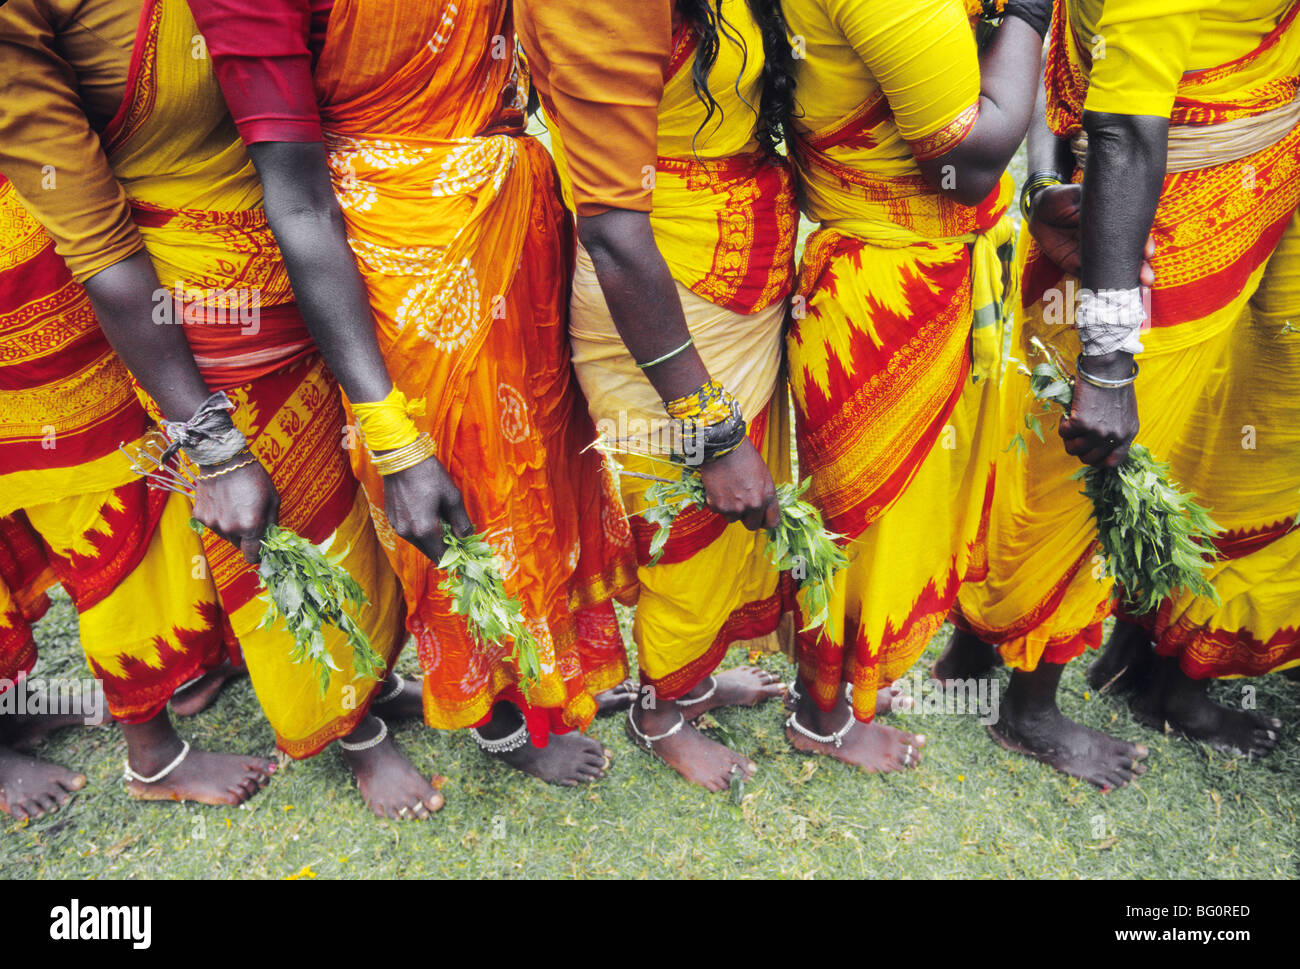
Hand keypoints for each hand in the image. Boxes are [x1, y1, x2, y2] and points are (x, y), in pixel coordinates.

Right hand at [193, 457, 279, 562]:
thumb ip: (272, 524)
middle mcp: (229, 528)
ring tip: (235, 505)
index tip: (259, 546)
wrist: (224, 458)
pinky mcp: (199, 515)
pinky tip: (222, 501)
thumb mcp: (273, 499)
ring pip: (225, 535)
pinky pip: (212, 524)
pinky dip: (217, 517)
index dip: (257, 553)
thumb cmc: (252, 476)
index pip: (251, 556)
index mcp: (250, 526)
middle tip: (248, 517)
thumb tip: (270, 541)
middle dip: (245, 536)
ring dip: (231, 527)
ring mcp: (212, 523)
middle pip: (238, 545)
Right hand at [381, 455, 473, 561]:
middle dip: (444, 548)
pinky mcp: (391, 519)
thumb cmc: (429, 474)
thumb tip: (466, 537)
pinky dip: (420, 530)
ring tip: (443, 523)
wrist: (400, 457)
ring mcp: (397, 526)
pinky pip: (409, 532)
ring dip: (432, 539)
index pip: (442, 556)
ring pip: (419, 543)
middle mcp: (407, 533)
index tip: (465, 552)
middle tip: (456, 536)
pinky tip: (428, 515)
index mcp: (424, 529)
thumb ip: (460, 521)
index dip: (455, 557)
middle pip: (430, 552)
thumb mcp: (452, 496)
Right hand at [697, 438, 778, 530]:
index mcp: (768, 496)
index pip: (772, 523)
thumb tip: (761, 509)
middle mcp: (753, 505)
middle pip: (752, 526)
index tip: (761, 518)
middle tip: (741, 505)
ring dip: (730, 509)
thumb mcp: (763, 476)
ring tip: (728, 490)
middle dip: (747, 518)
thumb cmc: (744, 456)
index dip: (766, 521)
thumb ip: (764, 495)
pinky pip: (718, 510)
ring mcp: (735, 507)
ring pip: (733, 518)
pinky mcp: (718, 506)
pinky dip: (717, 502)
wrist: (723, 446)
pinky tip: (719, 486)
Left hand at [1030, 183, 1155, 287]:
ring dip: (1128, 283)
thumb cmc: (1064, 199)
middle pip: (1131, 258)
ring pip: (1115, 271)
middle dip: (1142, 269)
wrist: (1041, 212)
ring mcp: (1095, 256)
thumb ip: (1093, 206)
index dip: (1144, 244)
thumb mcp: (1080, 197)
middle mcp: (1109, 242)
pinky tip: (1109, 298)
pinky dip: (1100, 289)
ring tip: (1139, 291)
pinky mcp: (1079, 266)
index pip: (1135, 236)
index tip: (1147, 252)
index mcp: (1115, 224)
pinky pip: (1091, 279)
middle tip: (1146, 278)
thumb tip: (1108, 215)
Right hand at [1059, 354, 1138, 467]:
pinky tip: (1068, 413)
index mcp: (1128, 434)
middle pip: (1089, 459)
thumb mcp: (1124, 413)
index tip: (1089, 454)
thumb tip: (1097, 443)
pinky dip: (1063, 424)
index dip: (1098, 462)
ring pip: (1073, 449)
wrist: (1107, 368)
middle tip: (1076, 435)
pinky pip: (1064, 433)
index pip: (1113, 462)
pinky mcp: (1081, 423)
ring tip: (1071, 422)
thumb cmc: (1114, 384)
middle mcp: (1114, 436)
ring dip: (1069, 437)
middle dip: (1079, 449)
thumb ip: (1115, 429)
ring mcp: (1098, 431)